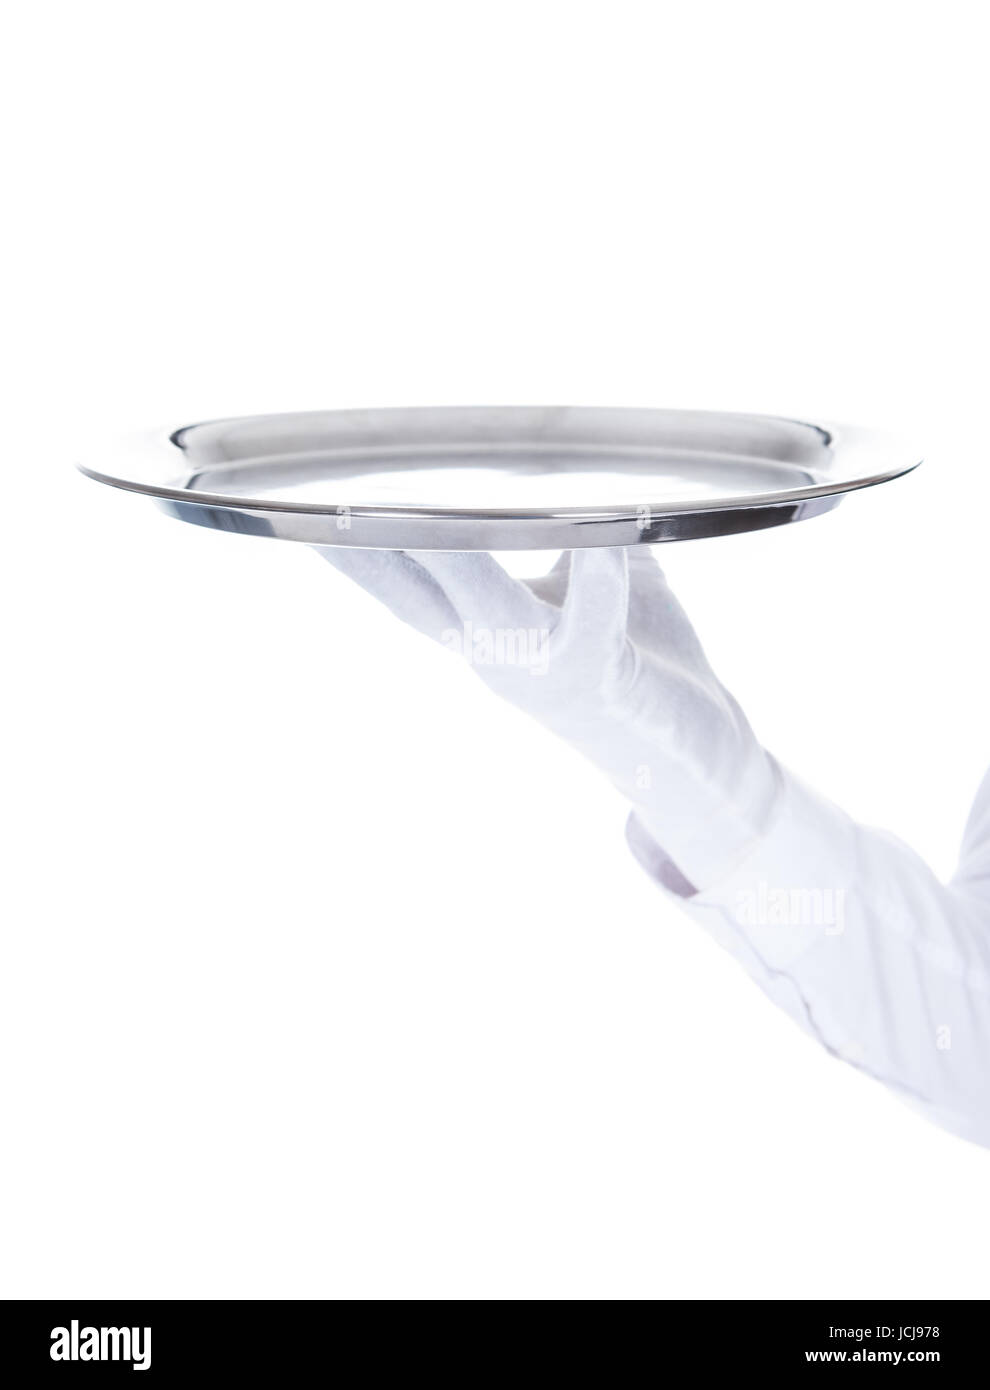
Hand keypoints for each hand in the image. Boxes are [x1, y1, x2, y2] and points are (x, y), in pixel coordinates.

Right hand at [318, 546, 778, 891]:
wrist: (694, 756)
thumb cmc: (640, 662)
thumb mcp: (592, 588)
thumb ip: (568, 540)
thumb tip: (569, 479)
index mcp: (487, 634)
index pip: (406, 590)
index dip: (354, 558)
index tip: (302, 516)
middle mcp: (501, 656)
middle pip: (422, 598)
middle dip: (372, 551)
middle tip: (326, 504)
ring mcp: (547, 669)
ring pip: (488, 608)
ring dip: (457, 560)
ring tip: (425, 507)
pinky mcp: (604, 674)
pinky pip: (592, 618)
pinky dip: (594, 575)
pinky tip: (596, 536)